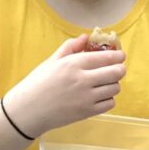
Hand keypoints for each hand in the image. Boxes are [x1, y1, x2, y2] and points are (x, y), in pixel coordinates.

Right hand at [2, 35, 126, 136]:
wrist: (27, 110)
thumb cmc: (38, 83)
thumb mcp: (51, 61)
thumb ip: (70, 47)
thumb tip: (86, 37)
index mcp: (74, 64)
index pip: (106, 57)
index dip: (118, 56)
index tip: (120, 56)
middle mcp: (83, 80)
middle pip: (117, 73)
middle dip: (120, 69)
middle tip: (117, 69)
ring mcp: (86, 98)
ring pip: (115, 88)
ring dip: (113, 84)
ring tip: (104, 83)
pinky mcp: (87, 112)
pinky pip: (110, 103)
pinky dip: (108, 99)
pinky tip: (99, 96)